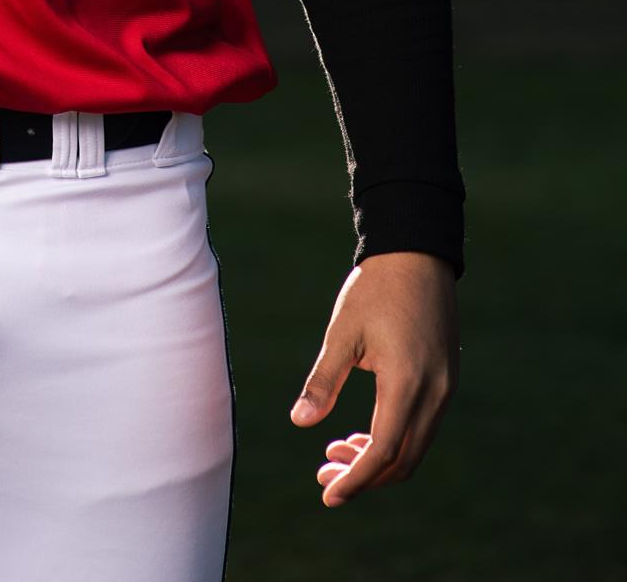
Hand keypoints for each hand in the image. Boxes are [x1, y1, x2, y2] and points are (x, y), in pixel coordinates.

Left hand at [290, 250, 458, 506]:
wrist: (416, 252)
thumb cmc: (374, 288)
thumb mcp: (343, 333)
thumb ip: (324, 381)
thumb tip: (300, 423)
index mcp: (406, 384)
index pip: (382, 452)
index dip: (355, 480)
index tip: (327, 494)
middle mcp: (434, 393)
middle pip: (403, 460)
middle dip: (364, 477)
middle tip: (324, 473)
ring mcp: (446, 387)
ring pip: (415, 446)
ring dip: (379, 459)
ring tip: (336, 450)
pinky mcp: (447, 378)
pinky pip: (424, 426)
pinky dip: (396, 439)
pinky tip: (365, 431)